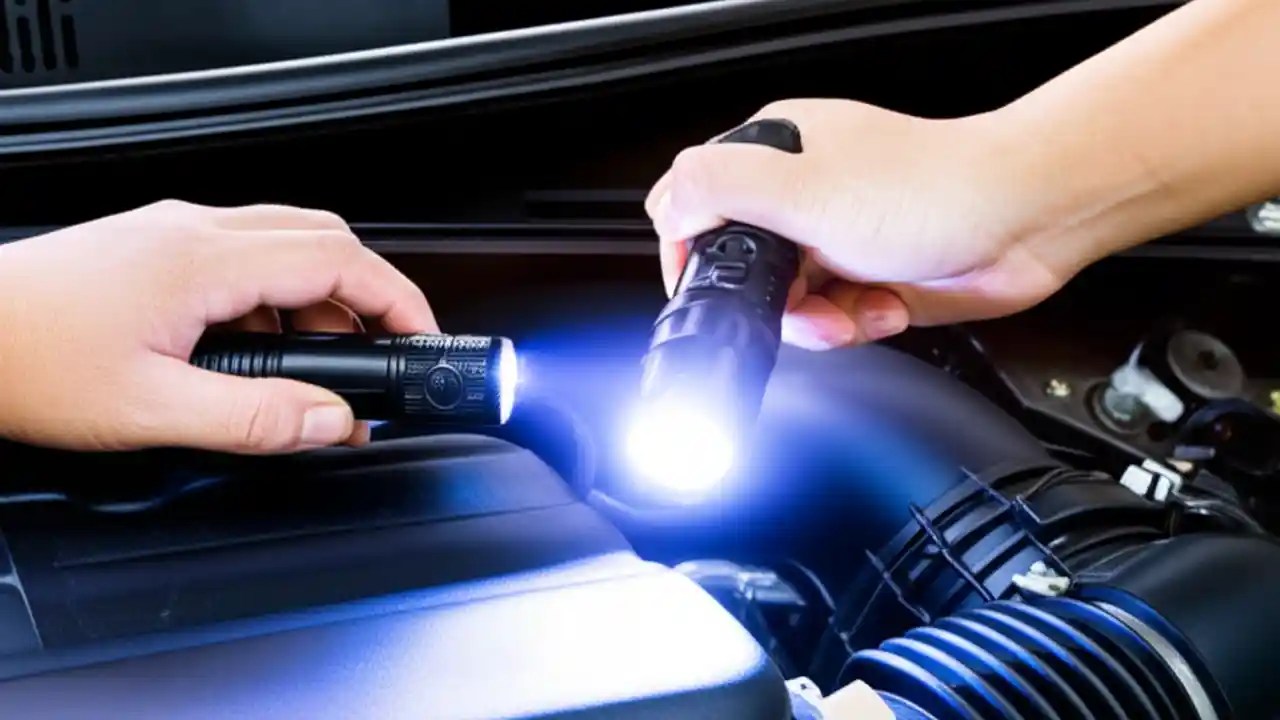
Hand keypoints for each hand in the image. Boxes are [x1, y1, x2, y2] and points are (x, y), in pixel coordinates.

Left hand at [0, 200, 435, 452]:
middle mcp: (195, 230)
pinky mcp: (157, 245)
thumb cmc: (26, 361)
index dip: (396, 298)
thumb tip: (330, 421)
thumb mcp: (150, 409)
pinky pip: (245, 255)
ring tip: (317, 369)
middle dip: (368, 296)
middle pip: (323, 238)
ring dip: (319, 300)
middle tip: (382, 354)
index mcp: (204, 261)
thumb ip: (254, 418)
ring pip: (285, 243)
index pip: (338, 260)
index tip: (422, 337)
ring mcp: (174, 232)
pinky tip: (260, 350)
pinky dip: (278, 297)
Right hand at [645, 99, 1074, 349]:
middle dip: (772, 303)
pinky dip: (858, 323)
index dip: (694, 255)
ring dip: (820, 322)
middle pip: (742, 269)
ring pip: (790, 304)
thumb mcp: (798, 188)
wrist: (1025, 219)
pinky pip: (836, 319)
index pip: (693, 204)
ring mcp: (837, 235)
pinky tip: (886, 305)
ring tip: (856, 310)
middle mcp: (802, 193)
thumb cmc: (934, 188)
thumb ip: (715, 191)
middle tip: (806, 303)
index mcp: (773, 155)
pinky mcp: (871, 274)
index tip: (712, 289)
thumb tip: (668, 213)